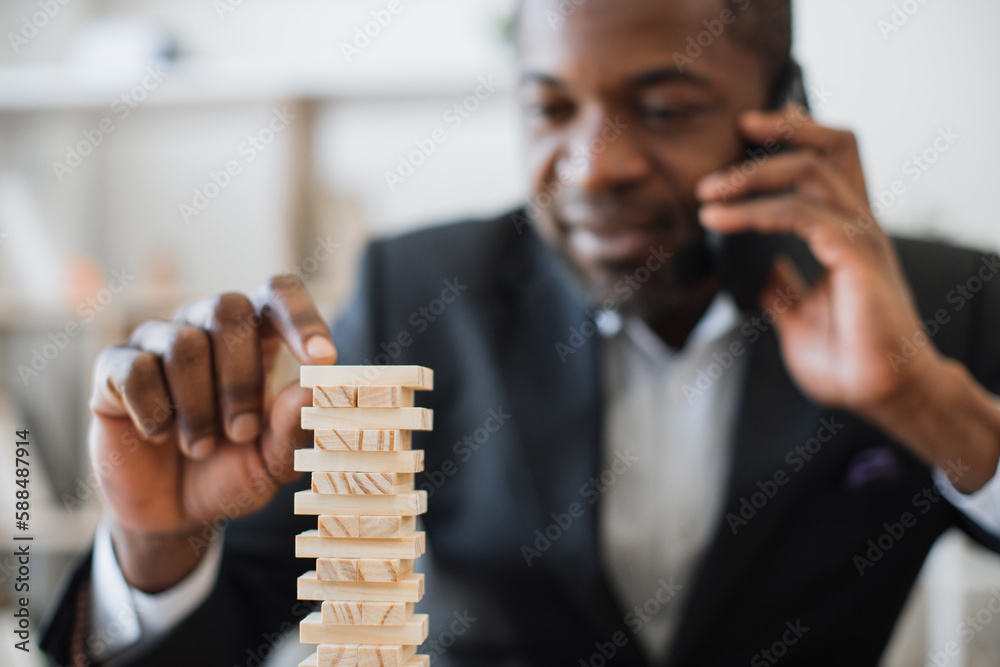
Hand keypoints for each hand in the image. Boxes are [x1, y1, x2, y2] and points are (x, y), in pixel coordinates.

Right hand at [89, 276, 335, 591]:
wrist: (174, 513)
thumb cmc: (233, 473)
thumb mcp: (273, 462)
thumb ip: (293, 428)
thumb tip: (311, 388)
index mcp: (256, 338)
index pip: (278, 293)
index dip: (302, 316)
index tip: (323, 359)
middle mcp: (207, 327)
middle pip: (229, 309)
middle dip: (242, 379)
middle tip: (243, 433)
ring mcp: (158, 343)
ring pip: (184, 344)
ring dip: (199, 408)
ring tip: (202, 448)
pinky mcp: (114, 368)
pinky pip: (135, 369)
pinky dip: (154, 411)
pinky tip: (159, 436)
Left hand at [695, 104, 940, 410]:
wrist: (881, 394)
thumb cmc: (850, 359)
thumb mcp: (799, 315)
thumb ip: (782, 288)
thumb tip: (758, 272)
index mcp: (845, 234)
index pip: (831, 161)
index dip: (796, 135)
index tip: (751, 128)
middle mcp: (856, 226)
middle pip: (829, 148)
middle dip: (779, 131)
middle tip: (731, 138)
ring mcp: (859, 238)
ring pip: (809, 172)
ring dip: (750, 176)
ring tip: (707, 194)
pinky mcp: (856, 257)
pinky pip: (801, 214)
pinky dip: (755, 211)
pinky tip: (721, 220)